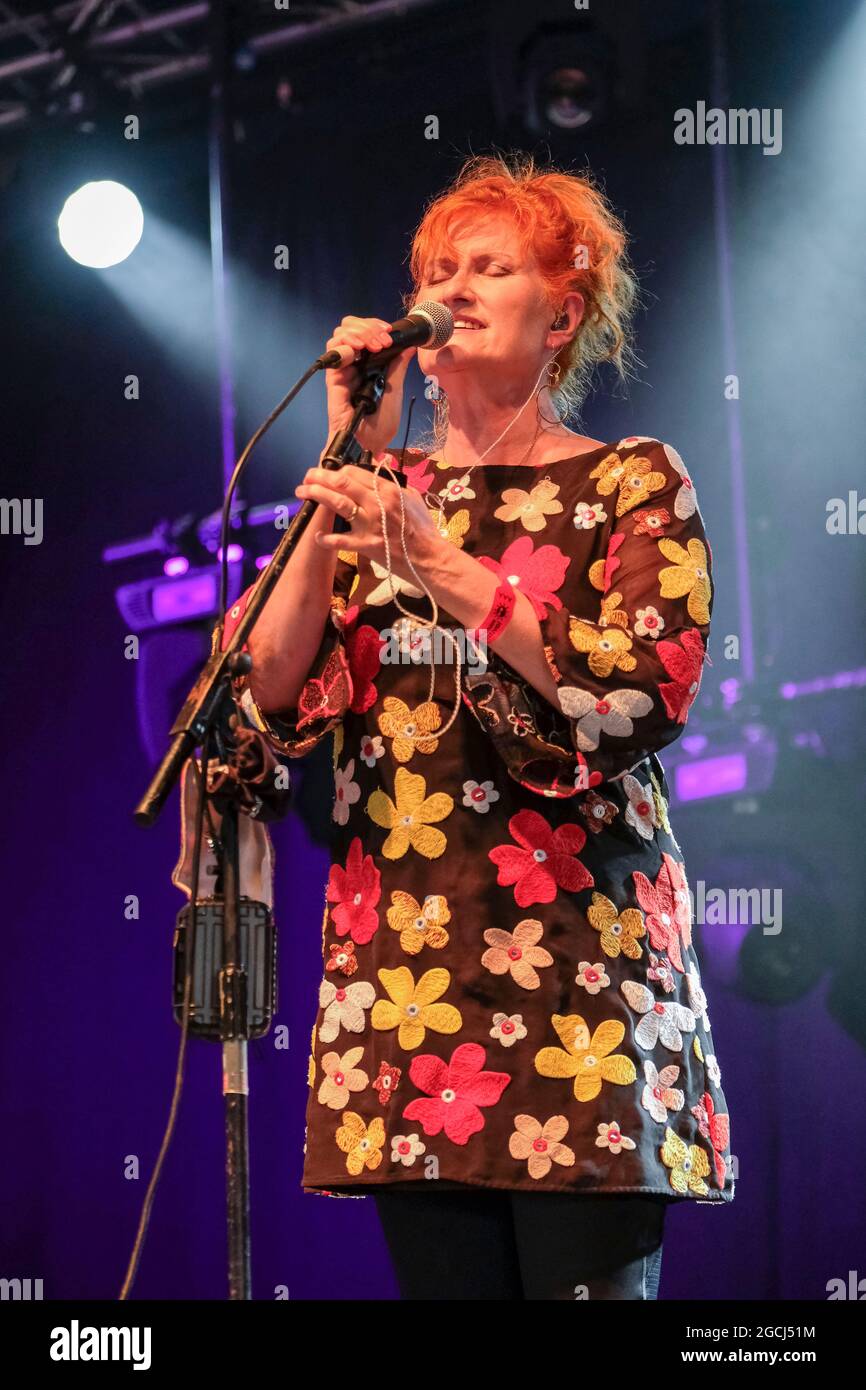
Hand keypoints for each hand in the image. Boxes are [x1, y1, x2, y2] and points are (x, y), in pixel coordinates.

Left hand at [295, 464, 444, 583]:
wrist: (428, 557)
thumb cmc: (421, 528)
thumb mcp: (412, 497)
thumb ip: (393, 480)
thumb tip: (382, 461)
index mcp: (388, 489)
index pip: (354, 472)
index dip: (336, 470)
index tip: (327, 473)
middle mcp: (377, 503)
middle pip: (342, 482)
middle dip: (320, 477)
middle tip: (307, 477)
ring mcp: (370, 524)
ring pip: (338, 503)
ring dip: (317, 495)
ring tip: (302, 492)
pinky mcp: (366, 545)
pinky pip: (341, 540)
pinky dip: (327, 538)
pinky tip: (317, 535)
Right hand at [323, 315, 415, 457]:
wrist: (368, 445)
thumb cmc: (380, 425)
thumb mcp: (395, 390)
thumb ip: (397, 367)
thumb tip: (409, 346)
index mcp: (369, 365)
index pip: (365, 333)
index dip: (374, 326)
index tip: (389, 331)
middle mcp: (354, 365)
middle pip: (349, 328)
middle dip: (366, 326)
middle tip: (383, 338)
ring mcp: (343, 371)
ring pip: (339, 336)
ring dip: (358, 333)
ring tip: (373, 344)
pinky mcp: (334, 379)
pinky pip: (333, 353)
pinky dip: (345, 344)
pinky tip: (359, 349)